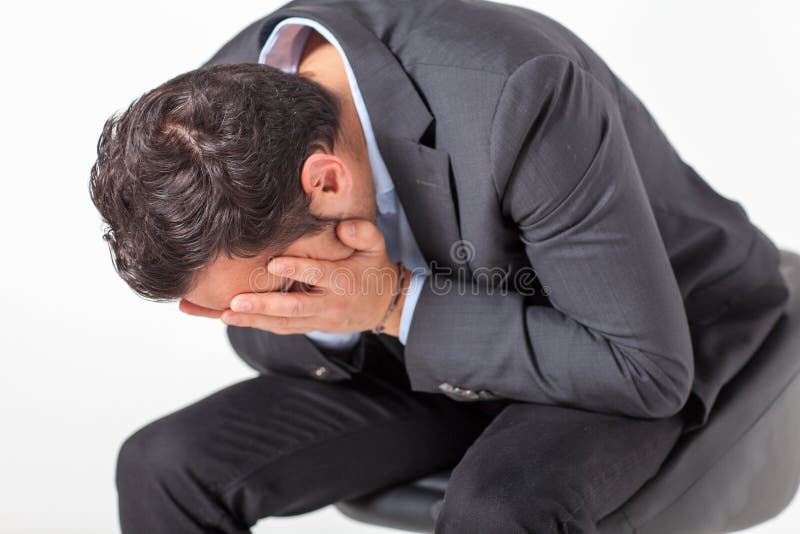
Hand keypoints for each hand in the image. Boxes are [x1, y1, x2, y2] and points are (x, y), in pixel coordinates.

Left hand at [221, 219, 410, 336]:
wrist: (385, 305)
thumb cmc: (375, 269)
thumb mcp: (377, 246)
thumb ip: (362, 233)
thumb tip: (343, 227)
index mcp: (343, 280)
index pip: (317, 274)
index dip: (296, 270)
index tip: (272, 264)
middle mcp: (329, 303)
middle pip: (293, 307)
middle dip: (262, 305)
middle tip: (235, 301)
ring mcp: (319, 319)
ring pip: (283, 323)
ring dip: (252, 320)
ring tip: (224, 314)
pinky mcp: (312, 326)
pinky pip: (283, 329)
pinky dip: (258, 325)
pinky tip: (235, 320)